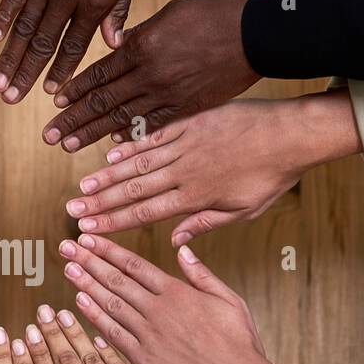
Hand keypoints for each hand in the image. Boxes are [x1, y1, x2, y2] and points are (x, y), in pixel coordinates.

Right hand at [0, 0, 150, 102]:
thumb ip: (119, 8)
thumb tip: (112, 45)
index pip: (75, 44)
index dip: (60, 70)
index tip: (47, 92)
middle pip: (44, 42)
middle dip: (26, 73)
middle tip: (9, 99)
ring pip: (24, 23)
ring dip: (10, 55)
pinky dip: (2, 17)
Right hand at [23, 303, 181, 363]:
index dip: (35, 355)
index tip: (27, 336)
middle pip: (64, 359)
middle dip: (51, 333)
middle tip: (41, 312)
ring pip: (88, 354)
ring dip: (74, 332)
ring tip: (63, 312)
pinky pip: (116, 362)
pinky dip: (105, 347)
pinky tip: (97, 335)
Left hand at [44, 0, 259, 151]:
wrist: (261, 33)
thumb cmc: (219, 12)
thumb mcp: (173, 12)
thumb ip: (143, 32)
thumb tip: (120, 44)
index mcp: (143, 45)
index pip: (98, 72)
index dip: (74, 88)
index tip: (55, 102)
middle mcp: (150, 74)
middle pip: (102, 100)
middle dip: (73, 118)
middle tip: (49, 135)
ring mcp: (169, 94)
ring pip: (121, 118)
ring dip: (92, 132)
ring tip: (68, 145)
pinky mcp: (189, 108)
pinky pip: (152, 126)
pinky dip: (130, 135)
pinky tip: (111, 144)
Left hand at [58, 236, 306, 363]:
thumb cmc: (239, 343)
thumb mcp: (228, 299)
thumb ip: (201, 274)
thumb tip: (182, 250)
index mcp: (178, 293)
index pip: (135, 265)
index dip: (109, 250)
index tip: (90, 238)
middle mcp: (159, 310)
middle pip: (116, 280)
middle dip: (89, 261)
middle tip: (66, 247)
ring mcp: (149, 335)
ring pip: (110, 303)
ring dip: (86, 284)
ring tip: (67, 268)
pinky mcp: (143, 359)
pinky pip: (113, 334)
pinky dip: (95, 317)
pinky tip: (79, 303)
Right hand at [64, 92, 360, 243]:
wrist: (291, 133)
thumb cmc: (272, 176)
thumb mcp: (244, 210)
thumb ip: (205, 224)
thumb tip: (175, 240)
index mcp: (196, 196)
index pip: (146, 214)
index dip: (115, 223)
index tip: (91, 231)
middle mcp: (184, 171)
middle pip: (133, 190)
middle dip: (100, 203)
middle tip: (72, 213)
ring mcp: (185, 145)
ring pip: (138, 164)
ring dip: (107, 176)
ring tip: (82, 188)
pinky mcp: (191, 123)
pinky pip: (154, 136)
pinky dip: (131, 146)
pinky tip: (111, 154)